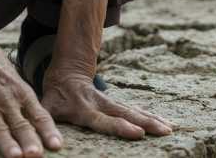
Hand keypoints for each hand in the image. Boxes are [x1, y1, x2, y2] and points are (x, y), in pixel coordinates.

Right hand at [0, 0, 61, 157]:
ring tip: (14, 157)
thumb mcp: (13, 77)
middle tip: (36, 155)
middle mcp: (6, 99)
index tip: (57, 145)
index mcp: (20, 91)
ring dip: (6, 144)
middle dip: (29, 141)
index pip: (38, 114)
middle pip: (20, 124)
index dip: (48, 130)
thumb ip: (21, 98)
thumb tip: (35, 118)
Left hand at [41, 72, 176, 138]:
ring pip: (133, 110)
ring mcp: (109, 102)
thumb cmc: (54, 97)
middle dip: (146, 122)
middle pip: (125, 114)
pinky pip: (135, 109)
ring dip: (152, 119)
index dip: (119, 127)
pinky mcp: (116, 102)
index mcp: (82, 108)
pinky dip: (151, 116)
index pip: (101, 120)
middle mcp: (99, 104)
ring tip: (170, 128)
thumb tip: (49, 145)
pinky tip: (167, 123)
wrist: (67, 72)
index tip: (138, 133)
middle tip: (165, 130)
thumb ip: (45, 125)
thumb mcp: (45, 109)